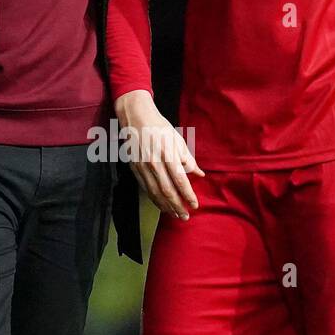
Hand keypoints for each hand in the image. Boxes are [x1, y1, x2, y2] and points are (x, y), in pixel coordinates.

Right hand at [114, 90, 204, 218]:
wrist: (136, 118)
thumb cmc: (160, 127)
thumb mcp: (177, 140)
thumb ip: (188, 158)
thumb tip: (199, 174)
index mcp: (167, 153)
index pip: (180, 180)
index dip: (188, 195)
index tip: (195, 205)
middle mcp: (154, 162)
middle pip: (167, 190)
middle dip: (177, 206)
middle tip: (186, 216)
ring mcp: (143, 166)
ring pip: (155, 192)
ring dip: (166, 206)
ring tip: (175, 215)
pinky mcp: (135, 169)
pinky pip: (146, 188)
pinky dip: (155, 199)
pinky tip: (162, 206)